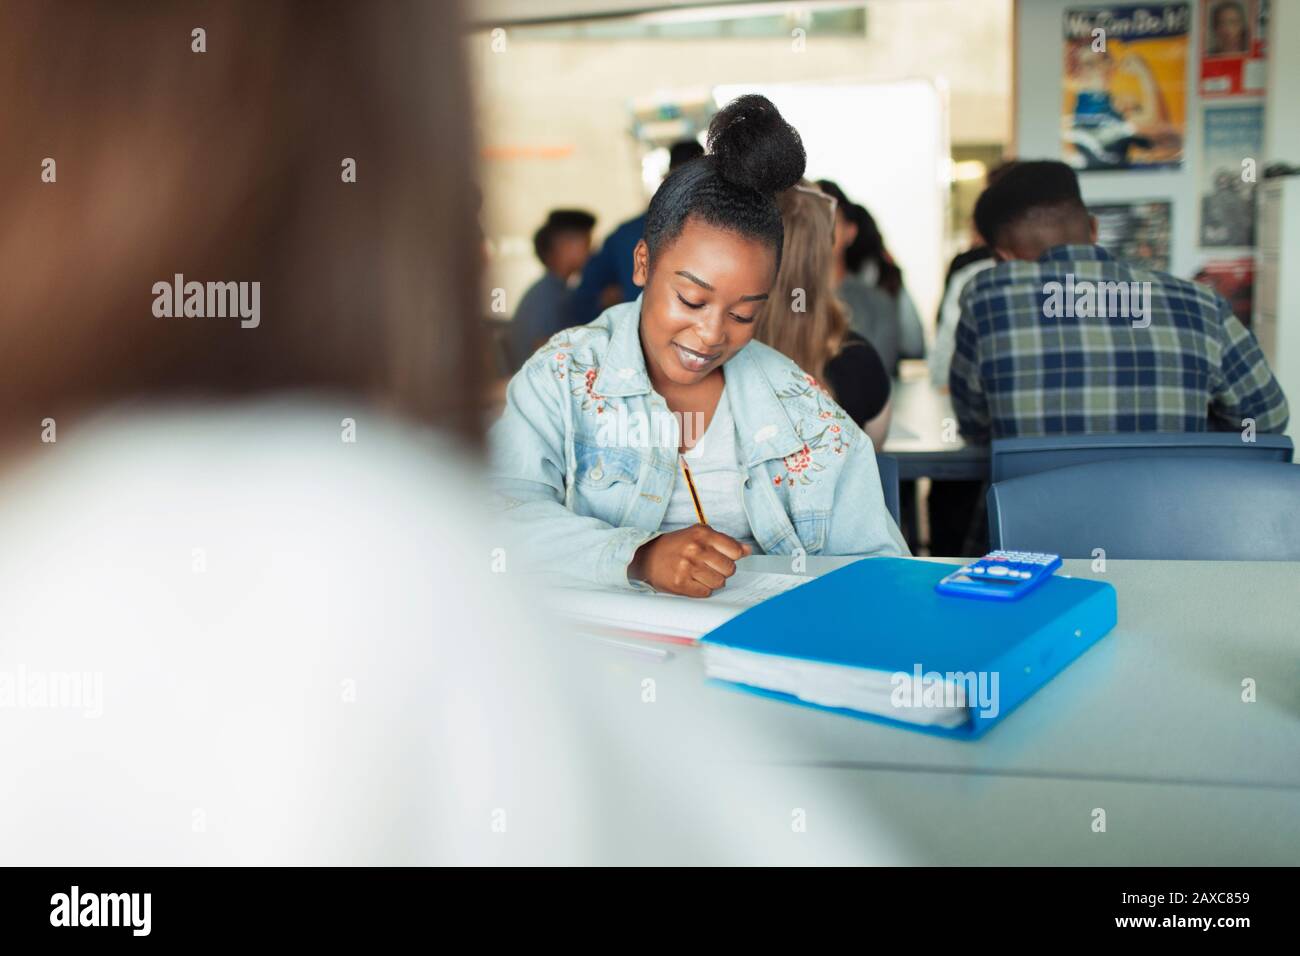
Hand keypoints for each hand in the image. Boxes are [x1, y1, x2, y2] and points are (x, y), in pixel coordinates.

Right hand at [630, 526, 751, 597]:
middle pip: (729, 569)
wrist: (647, 556)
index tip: (724, 557)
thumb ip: (724, 541)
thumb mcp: (698, 535)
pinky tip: (693, 581)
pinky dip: (702, 590)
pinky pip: (705, 592)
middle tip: (710, 567)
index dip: (732, 557)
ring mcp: (688, 566)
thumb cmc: (675, 546)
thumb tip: (747, 550)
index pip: (735, 551)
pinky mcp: (680, 583)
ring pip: (719, 583)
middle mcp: (696, 549)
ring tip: (700, 574)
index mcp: (702, 534)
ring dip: (713, 581)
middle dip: (722, 570)